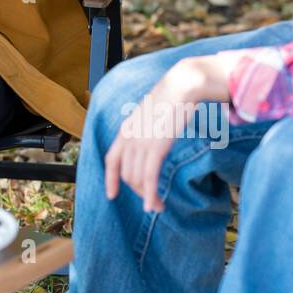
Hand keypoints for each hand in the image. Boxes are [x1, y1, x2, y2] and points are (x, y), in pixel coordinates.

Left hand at [103, 52, 242, 211]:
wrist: (182, 85)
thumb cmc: (172, 98)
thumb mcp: (152, 114)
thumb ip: (147, 130)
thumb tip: (152, 142)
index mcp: (126, 129)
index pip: (111, 159)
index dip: (110, 179)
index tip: (111, 195)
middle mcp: (129, 137)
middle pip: (127, 174)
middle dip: (139, 192)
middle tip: (153, 203)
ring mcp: (141, 142)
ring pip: (137, 179)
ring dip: (147, 198)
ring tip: (158, 207)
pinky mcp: (156, 147)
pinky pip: (149, 177)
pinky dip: (151, 195)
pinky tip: (155, 206)